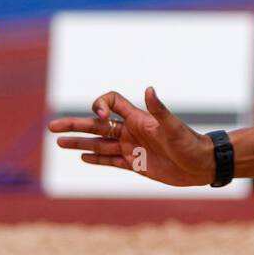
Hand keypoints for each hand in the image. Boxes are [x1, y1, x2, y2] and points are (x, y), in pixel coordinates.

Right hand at [46, 87, 215, 185]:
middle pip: (97, 124)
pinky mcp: (135, 165)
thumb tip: (149, 89)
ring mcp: (132, 148)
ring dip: (79, 143)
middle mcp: (131, 132)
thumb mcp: (174, 127)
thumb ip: (160, 110)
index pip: (111, 102)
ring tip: (58, 142)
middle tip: (52, 126)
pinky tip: (82, 157)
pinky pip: (110, 160)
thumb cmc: (190, 144)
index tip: (100, 114)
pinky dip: (96, 158)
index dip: (101, 104)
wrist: (202, 166)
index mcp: (138, 119)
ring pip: (99, 144)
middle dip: (75, 124)